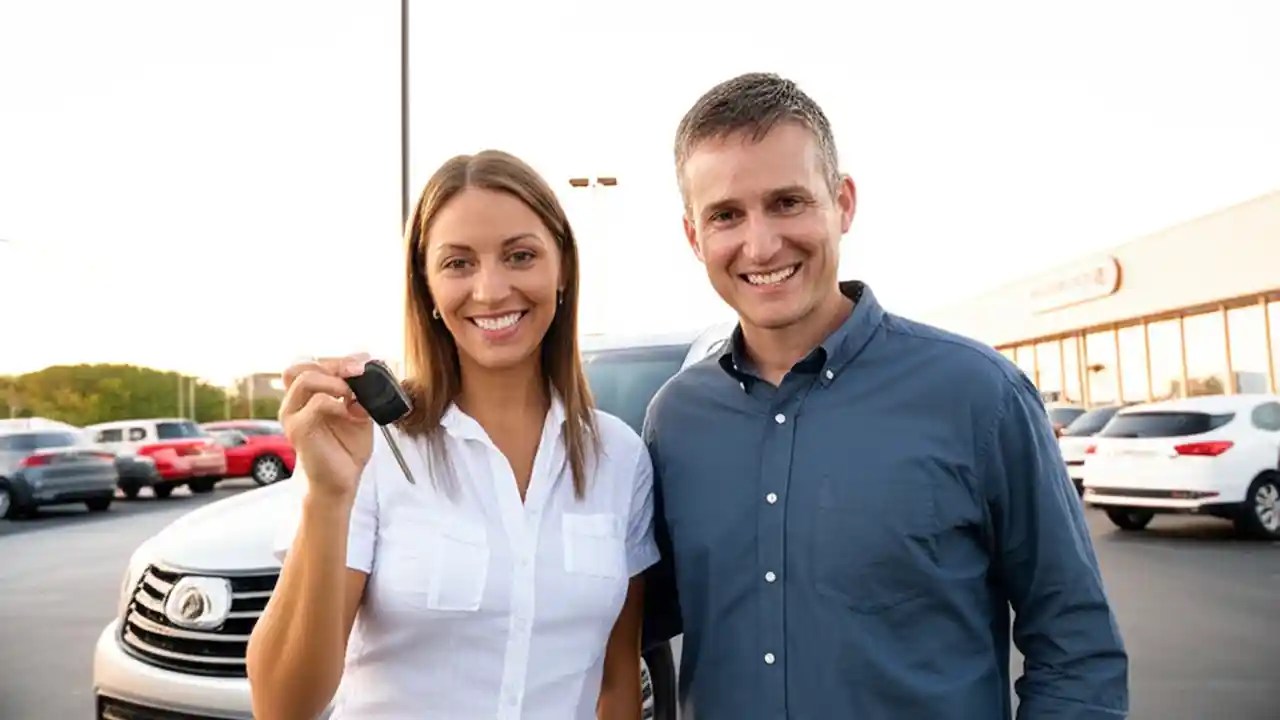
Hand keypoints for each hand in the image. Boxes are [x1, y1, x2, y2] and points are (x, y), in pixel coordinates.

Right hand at [279, 353, 375, 499]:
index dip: (337, 360)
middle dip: (333, 364)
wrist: (342, 480)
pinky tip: (350, 412)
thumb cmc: (347, 447)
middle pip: (301, 366)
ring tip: (351, 391)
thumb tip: (368, 367)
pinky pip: (315, 404)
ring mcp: (293, 416)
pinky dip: (336, 402)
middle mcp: (294, 403)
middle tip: (358, 371)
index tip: (363, 363)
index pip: (311, 364)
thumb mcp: (359, 412)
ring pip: (303, 379)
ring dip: (333, 380)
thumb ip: (361, 391)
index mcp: (306, 396)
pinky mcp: (299, 430)